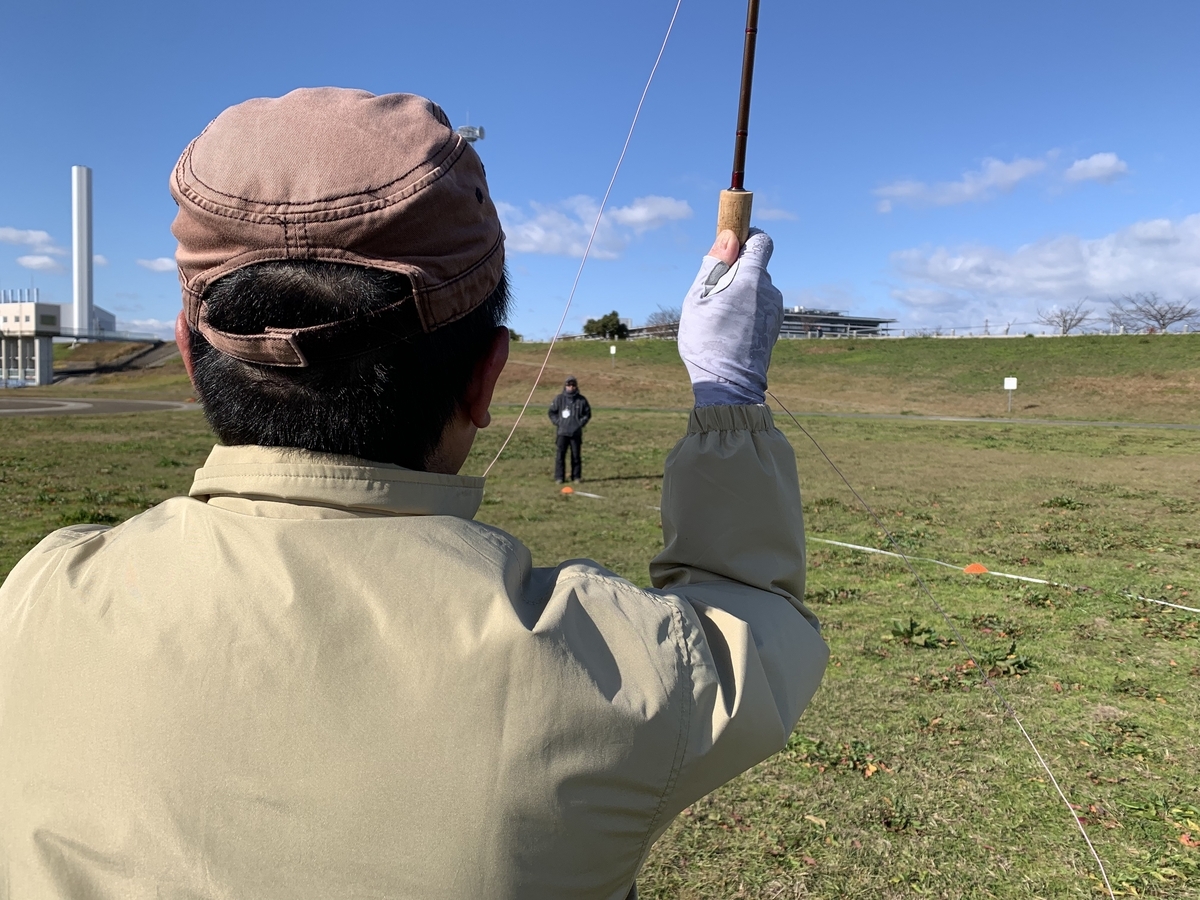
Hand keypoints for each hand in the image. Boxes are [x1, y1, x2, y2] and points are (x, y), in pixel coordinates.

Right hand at [678, 228, 783, 405]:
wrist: (729, 387)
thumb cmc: (708, 341)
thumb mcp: (699, 298)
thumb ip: (715, 264)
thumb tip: (730, 236)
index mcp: (752, 279)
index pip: (762, 241)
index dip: (747, 239)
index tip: (730, 249)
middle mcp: (770, 292)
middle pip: (755, 268)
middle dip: (736, 273)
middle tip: (713, 295)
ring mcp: (775, 312)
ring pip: (756, 290)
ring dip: (740, 295)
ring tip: (720, 319)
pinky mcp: (773, 329)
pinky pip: (759, 309)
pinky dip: (746, 312)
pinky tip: (730, 331)